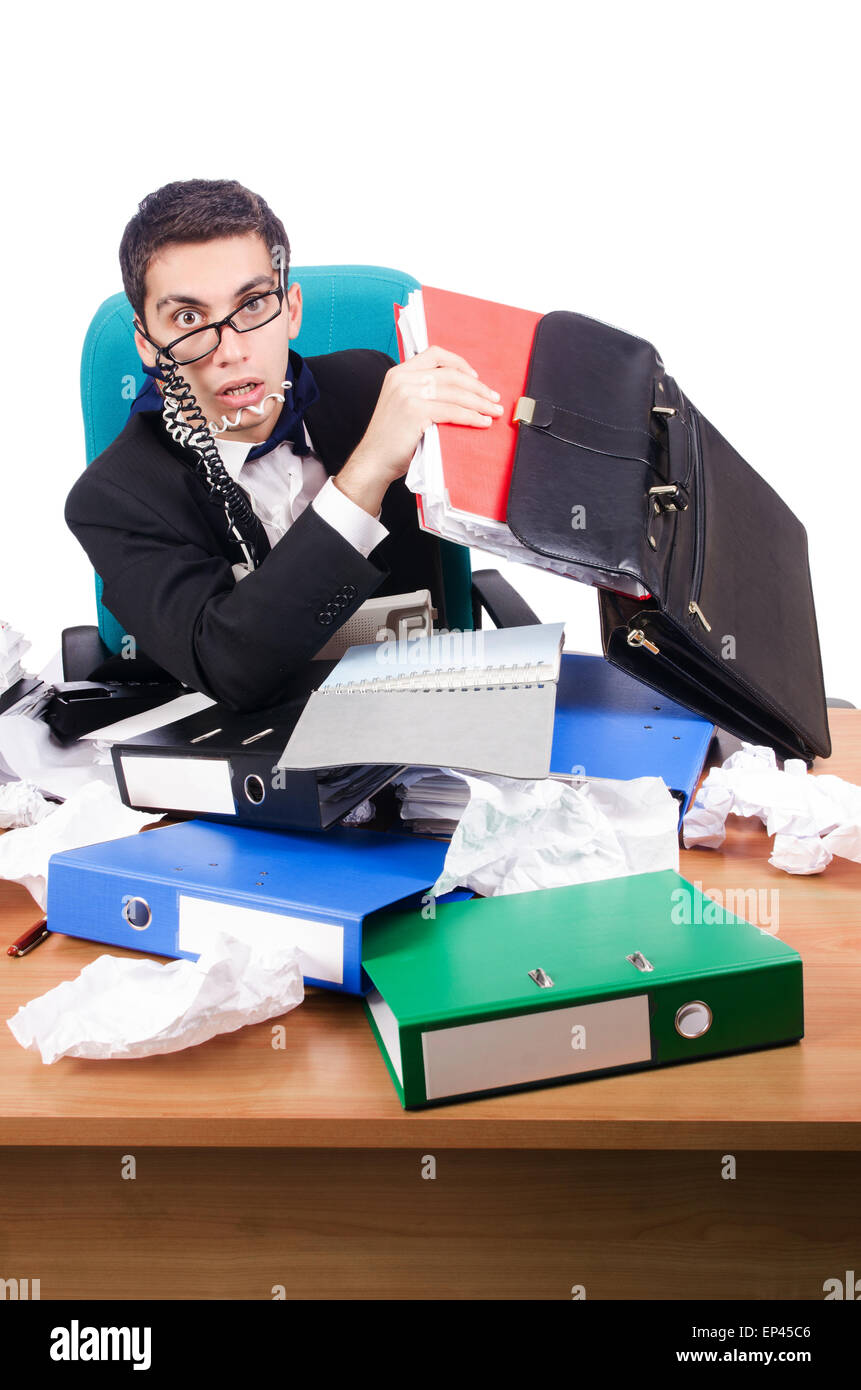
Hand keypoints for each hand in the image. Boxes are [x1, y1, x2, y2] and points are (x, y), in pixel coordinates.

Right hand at [334, 346, 503, 515]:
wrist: (373, 461)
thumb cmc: (392, 439)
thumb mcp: (403, 405)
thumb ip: (422, 393)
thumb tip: (460, 392)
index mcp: (399, 372)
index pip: (435, 355)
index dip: (459, 363)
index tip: (475, 376)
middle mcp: (402, 378)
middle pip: (450, 375)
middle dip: (477, 387)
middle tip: (493, 398)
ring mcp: (407, 393)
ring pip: (454, 392)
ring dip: (479, 403)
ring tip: (493, 411)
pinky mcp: (415, 411)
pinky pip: (452, 411)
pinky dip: (471, 417)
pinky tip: (481, 421)